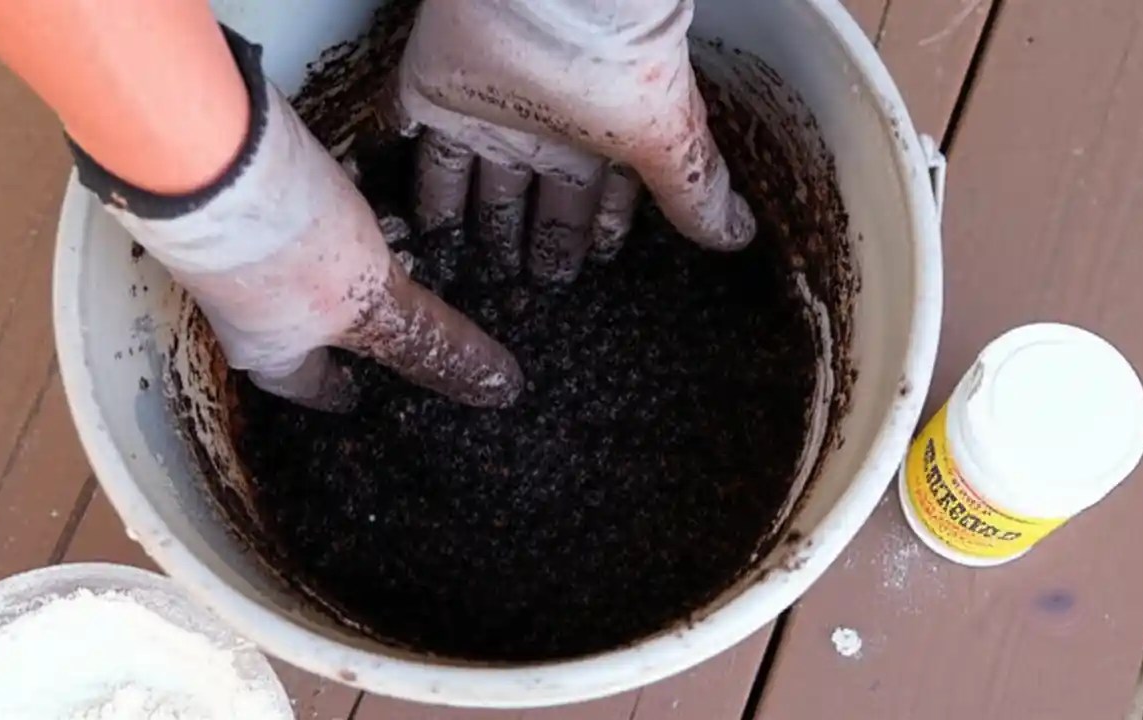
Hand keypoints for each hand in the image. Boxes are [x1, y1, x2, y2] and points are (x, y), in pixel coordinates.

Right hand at [78, 42, 521, 411]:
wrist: (209, 152)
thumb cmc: (282, 254)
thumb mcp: (371, 305)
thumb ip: (426, 342)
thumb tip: (496, 389)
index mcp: (270, 352)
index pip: (305, 388)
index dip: (337, 393)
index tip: (360, 395)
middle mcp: (246, 304)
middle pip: (304, 325)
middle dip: (350, 319)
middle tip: (397, 311)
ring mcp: (240, 242)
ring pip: (305, 265)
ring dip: (347, 258)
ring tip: (398, 245)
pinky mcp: (245, 189)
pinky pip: (302, 209)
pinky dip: (335, 208)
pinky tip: (363, 191)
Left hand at [397, 0, 755, 282]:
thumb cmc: (616, 64)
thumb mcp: (667, 140)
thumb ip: (694, 190)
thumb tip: (738, 235)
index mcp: (598, 137)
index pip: (598, 197)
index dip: (596, 231)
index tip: (594, 269)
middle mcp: (543, 127)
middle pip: (534, 196)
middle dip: (532, 238)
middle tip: (525, 286)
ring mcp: (486, 110)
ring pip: (477, 182)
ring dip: (473, 222)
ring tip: (467, 270)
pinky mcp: (433, 93)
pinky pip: (415, 143)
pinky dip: (411, 177)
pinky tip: (404, 217)